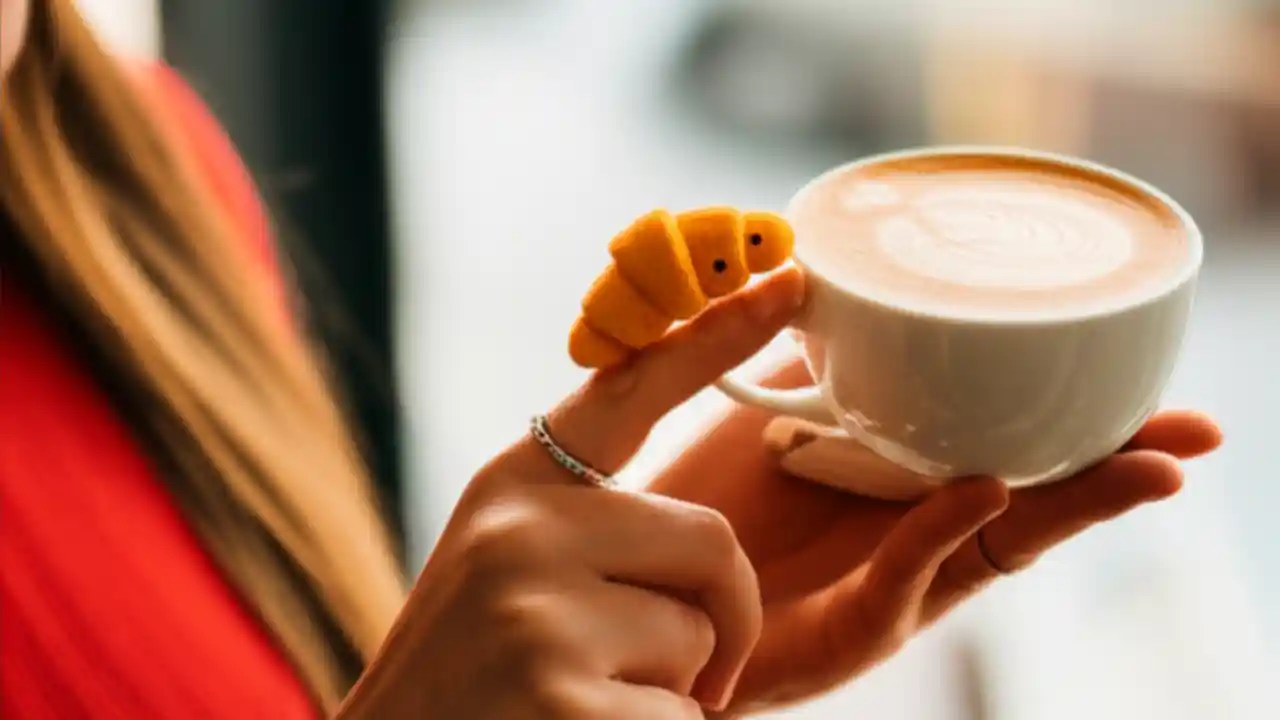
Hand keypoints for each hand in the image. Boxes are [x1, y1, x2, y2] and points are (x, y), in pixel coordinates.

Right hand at [336, 271, 807, 718]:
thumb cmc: (465, 675)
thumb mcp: (503, 565)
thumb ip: (587, 522)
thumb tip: (705, 528)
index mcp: (512, 486)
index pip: (631, 389)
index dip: (717, 335)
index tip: (791, 279)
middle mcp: (519, 533)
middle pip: (712, 540)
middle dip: (719, 617)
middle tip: (670, 672)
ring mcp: (538, 616)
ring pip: (701, 634)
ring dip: (673, 689)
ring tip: (583, 706)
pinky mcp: (563, 704)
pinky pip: (685, 717)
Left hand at [650, 360, 1222, 715]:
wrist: (646, 578)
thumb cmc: (718, 501)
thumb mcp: (775, 413)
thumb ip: (826, 364)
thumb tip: (846, 282)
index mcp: (913, 482)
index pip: (1017, 451)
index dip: (1083, 425)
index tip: (1152, 384)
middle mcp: (921, 532)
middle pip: (1038, 500)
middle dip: (1116, 468)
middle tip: (1191, 434)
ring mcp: (898, 583)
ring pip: (1001, 546)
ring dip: (1072, 506)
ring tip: (1144, 469)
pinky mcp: (856, 629)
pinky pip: (906, 578)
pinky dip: (942, 531)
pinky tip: (982, 490)